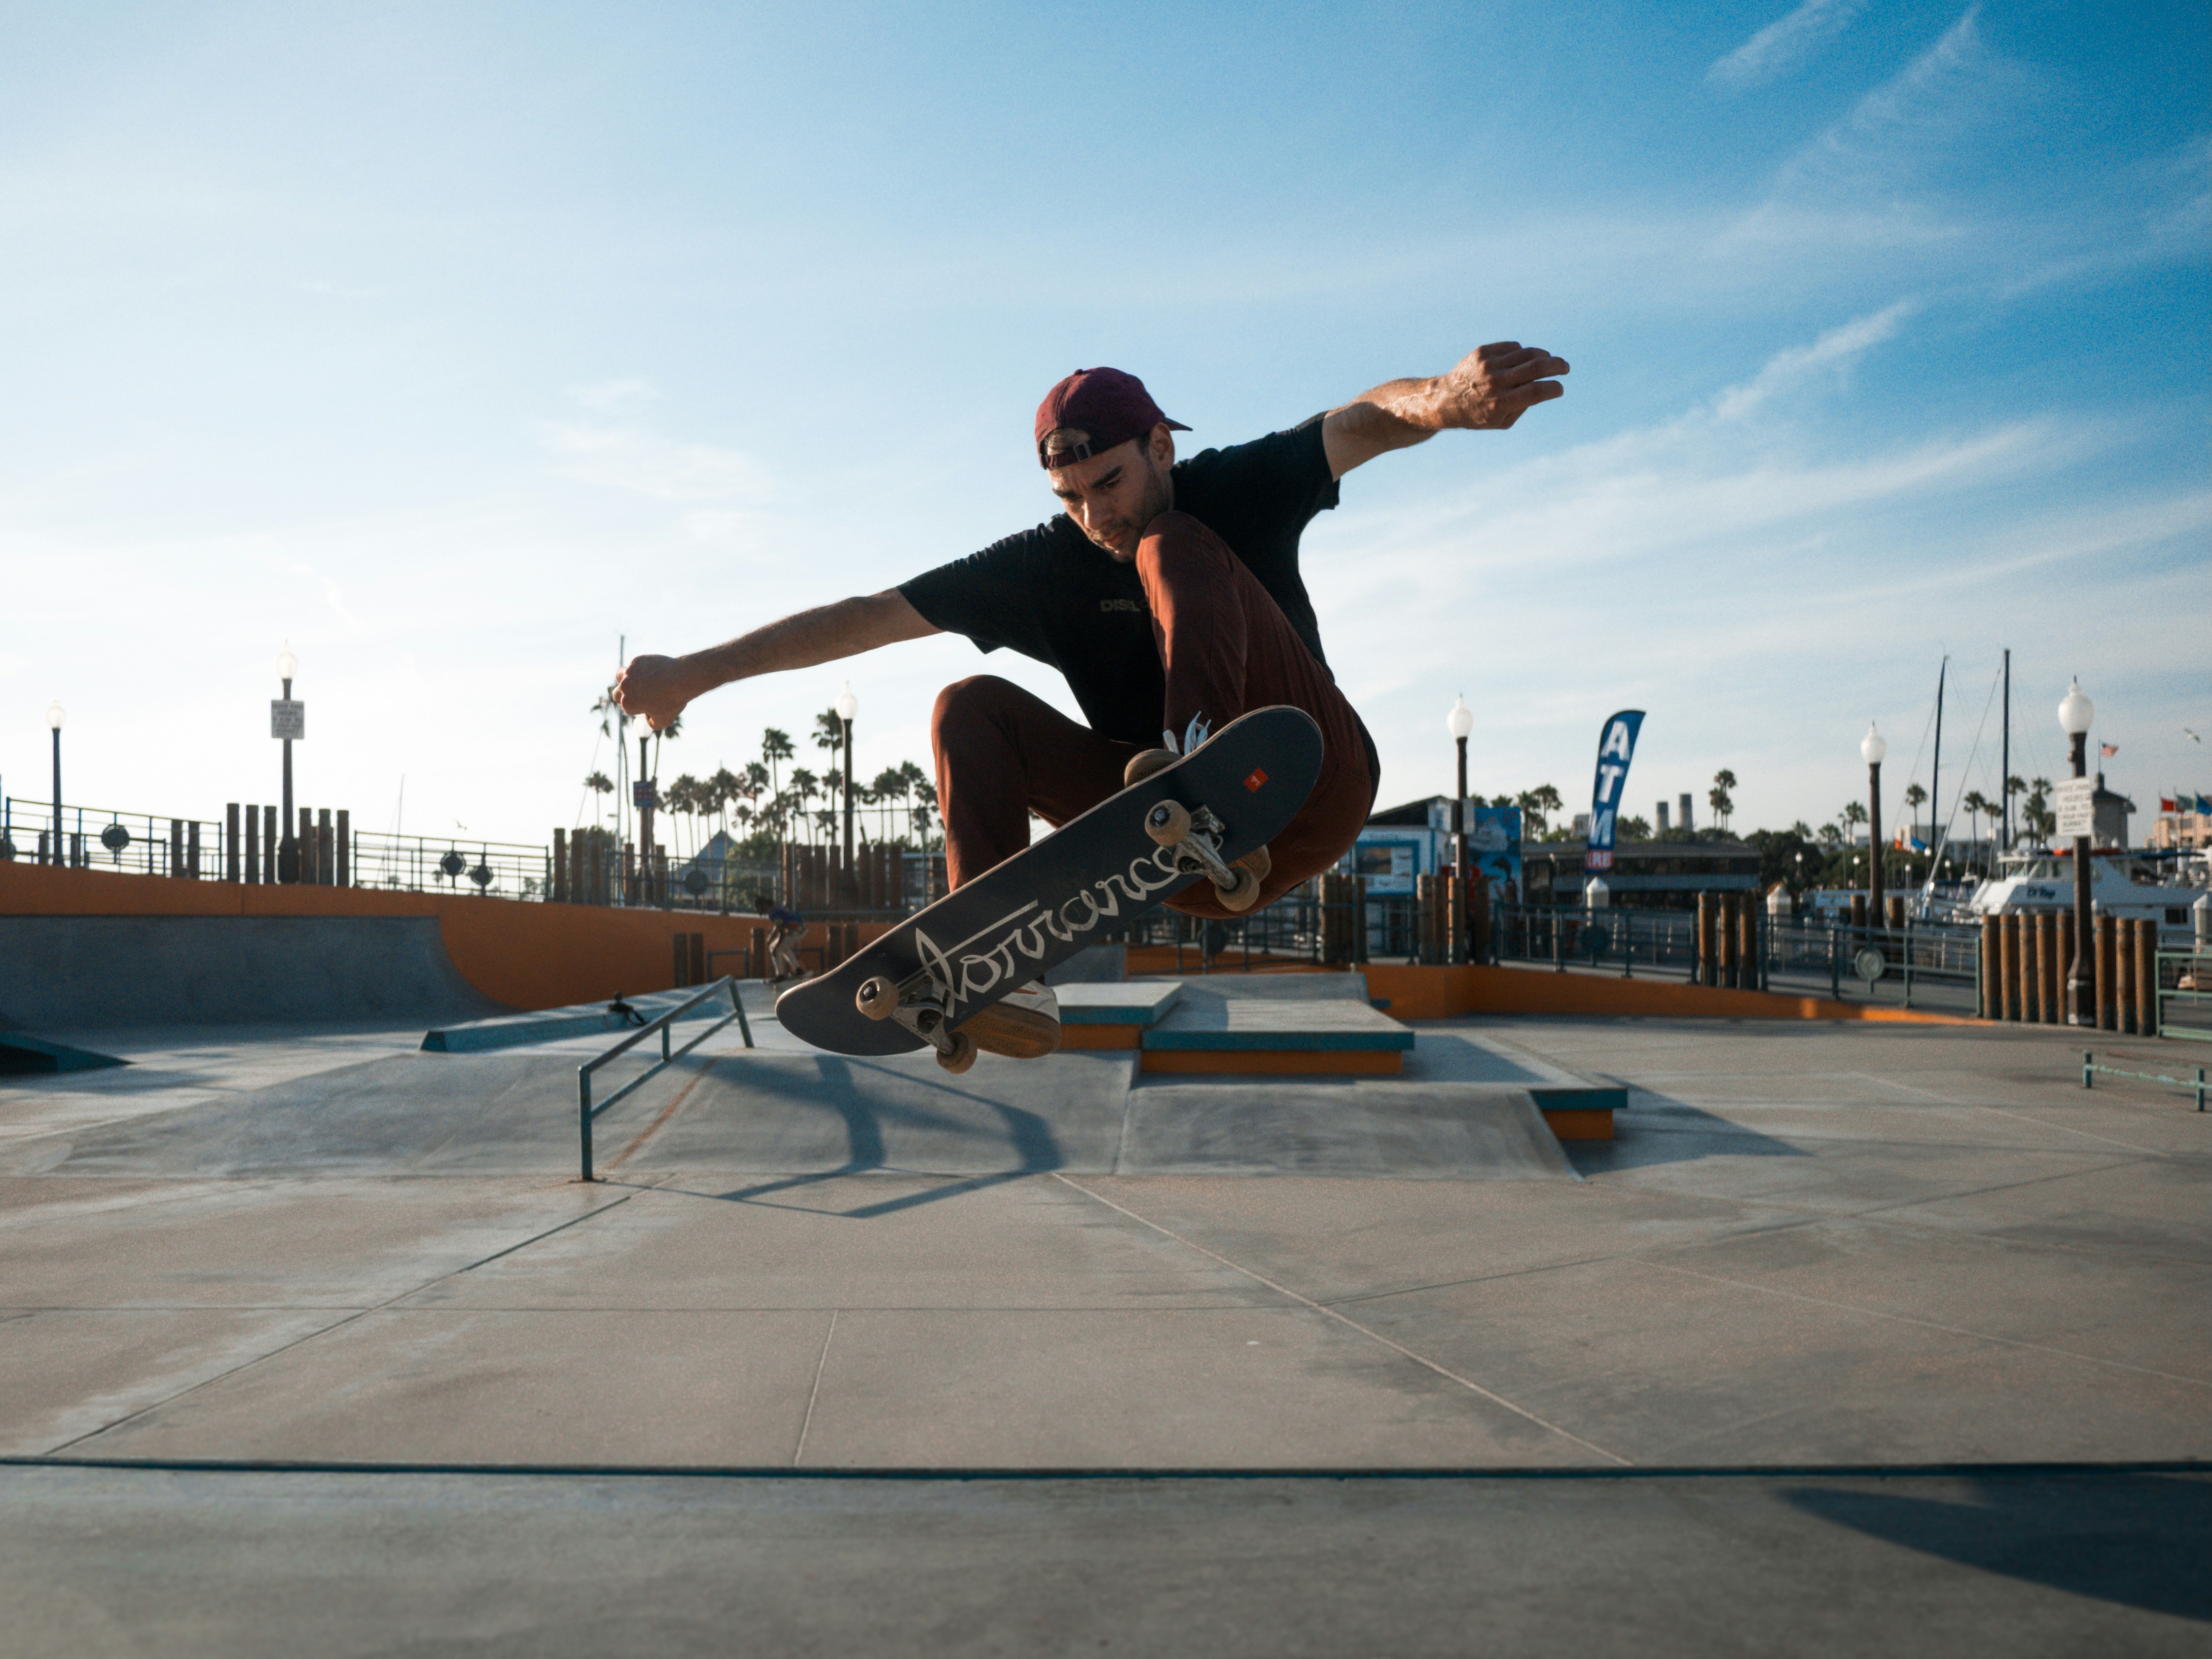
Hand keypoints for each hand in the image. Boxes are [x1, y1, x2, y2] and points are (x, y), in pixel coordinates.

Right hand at [614, 654, 692, 731]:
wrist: (682, 678)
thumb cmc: (673, 700)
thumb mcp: (664, 720)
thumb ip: (652, 723)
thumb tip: (647, 719)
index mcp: (627, 704)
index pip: (626, 707)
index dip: (636, 707)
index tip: (647, 704)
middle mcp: (624, 687)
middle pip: (616, 694)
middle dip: (626, 695)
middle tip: (639, 693)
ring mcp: (629, 673)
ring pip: (619, 676)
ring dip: (625, 679)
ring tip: (638, 680)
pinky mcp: (636, 661)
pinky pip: (633, 665)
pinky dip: (639, 668)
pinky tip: (651, 670)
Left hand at [1433, 342, 1569, 430]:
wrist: (1445, 400)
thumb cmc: (1478, 415)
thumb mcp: (1502, 422)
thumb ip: (1524, 406)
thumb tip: (1545, 387)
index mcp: (1500, 404)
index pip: (1537, 391)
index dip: (1554, 388)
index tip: (1559, 388)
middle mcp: (1494, 382)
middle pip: (1536, 367)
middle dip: (1557, 366)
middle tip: (1565, 367)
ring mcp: (1488, 365)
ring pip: (1526, 353)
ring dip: (1544, 356)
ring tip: (1549, 361)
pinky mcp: (1483, 352)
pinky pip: (1512, 347)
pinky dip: (1524, 352)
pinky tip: (1525, 359)